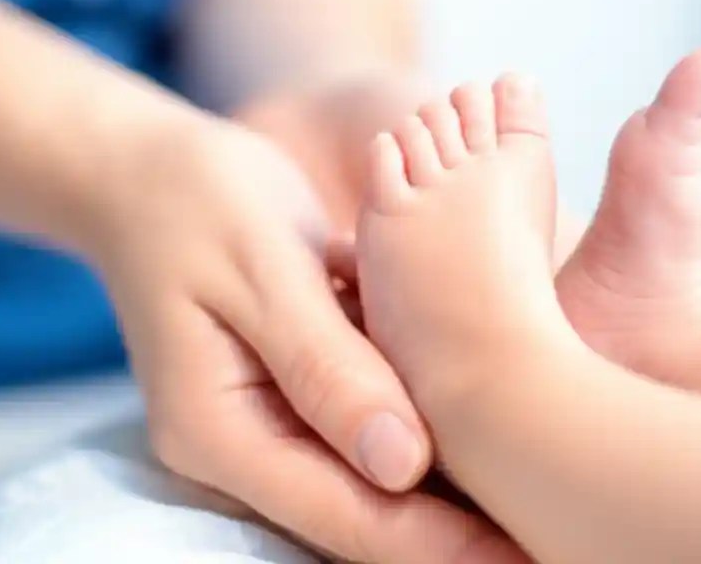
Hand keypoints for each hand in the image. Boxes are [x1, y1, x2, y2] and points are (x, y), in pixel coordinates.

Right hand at [82, 109, 526, 562]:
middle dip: (453, 534)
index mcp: (215, 432)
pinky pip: (361, 433)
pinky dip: (421, 433)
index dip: (436, 542)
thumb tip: (402, 463)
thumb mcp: (265, 271)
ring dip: (447, 491)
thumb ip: (326, 365)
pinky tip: (494, 433)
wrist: (150, 174)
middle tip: (550, 535)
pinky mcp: (288, 400)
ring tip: (538, 499)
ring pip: (368, 483)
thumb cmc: (200, 202)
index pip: (341, 513)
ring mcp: (262, 429)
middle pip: (359, 516)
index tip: (521, 552)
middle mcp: (237, 451)